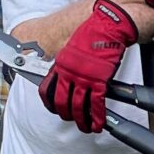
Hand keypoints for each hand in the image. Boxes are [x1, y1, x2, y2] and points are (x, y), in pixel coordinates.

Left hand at [40, 0, 138, 131]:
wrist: (107, 26)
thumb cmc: (92, 34)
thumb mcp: (71, 49)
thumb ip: (66, 65)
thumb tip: (66, 76)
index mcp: (60, 65)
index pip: (46, 90)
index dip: (50, 104)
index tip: (54, 109)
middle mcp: (69, 73)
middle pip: (61, 103)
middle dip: (66, 115)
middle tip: (73, 120)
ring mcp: (83, 78)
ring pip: (77, 107)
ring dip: (82, 121)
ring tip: (87, 127)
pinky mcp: (99, 80)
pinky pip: (95, 104)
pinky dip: (97, 117)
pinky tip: (98, 123)